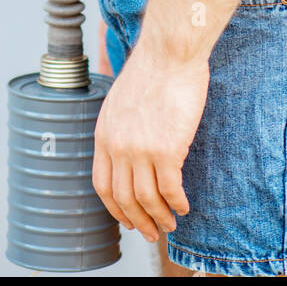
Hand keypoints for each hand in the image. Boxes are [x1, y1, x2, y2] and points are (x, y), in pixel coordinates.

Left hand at [92, 41, 208, 241]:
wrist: (169, 53)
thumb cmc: (151, 71)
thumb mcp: (120, 101)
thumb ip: (119, 128)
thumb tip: (127, 153)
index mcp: (104, 134)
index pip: (102, 185)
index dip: (115, 209)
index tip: (128, 219)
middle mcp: (118, 146)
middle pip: (124, 198)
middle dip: (139, 221)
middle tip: (152, 232)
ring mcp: (141, 149)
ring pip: (147, 199)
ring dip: (160, 217)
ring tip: (171, 223)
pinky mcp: (167, 149)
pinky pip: (170, 189)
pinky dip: (177, 203)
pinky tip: (184, 206)